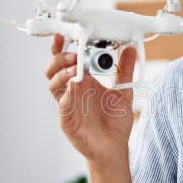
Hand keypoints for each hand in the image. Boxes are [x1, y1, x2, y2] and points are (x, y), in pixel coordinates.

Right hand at [44, 33, 137, 164]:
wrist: (115, 147)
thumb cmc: (115, 122)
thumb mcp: (124, 91)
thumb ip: (125, 70)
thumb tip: (129, 48)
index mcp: (82, 82)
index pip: (65, 61)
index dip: (61, 48)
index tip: (64, 35)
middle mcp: (72, 91)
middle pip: (53, 70)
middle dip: (59, 58)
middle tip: (73, 53)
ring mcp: (67, 105)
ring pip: (53, 84)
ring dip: (62, 73)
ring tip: (75, 67)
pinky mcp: (67, 120)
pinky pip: (62, 105)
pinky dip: (66, 94)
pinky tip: (74, 87)